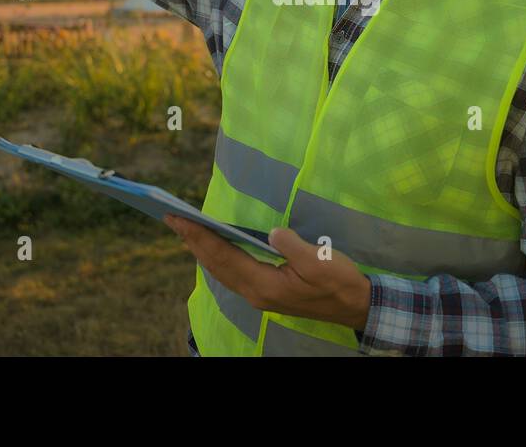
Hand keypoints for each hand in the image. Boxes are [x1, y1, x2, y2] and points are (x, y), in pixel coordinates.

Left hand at [164, 215, 371, 331]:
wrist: (355, 305)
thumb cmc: (338, 281)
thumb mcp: (318, 259)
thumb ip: (290, 245)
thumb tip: (270, 233)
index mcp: (264, 284)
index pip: (223, 256)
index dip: (199, 236)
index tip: (179, 219)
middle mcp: (256, 292)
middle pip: (215, 265)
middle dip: (193, 241)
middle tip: (171, 219)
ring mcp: (260, 295)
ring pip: (222, 271)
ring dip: (203, 250)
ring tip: (186, 230)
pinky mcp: (267, 293)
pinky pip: (233, 273)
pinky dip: (218, 258)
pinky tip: (214, 247)